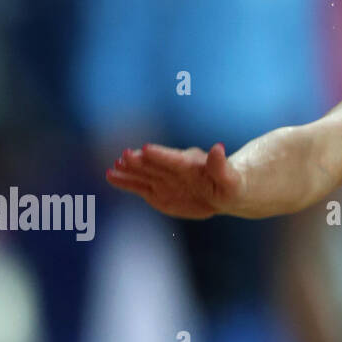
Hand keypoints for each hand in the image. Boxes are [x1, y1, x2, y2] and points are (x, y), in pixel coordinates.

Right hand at [104, 142, 240, 218]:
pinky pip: (138, 186)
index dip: (162, 155)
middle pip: (155, 165)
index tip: (146, 149)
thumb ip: (221, 166)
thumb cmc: (229, 185)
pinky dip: (125, 182)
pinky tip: (110, 175)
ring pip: (143, 174)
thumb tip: (219, 148)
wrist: (221, 193)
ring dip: (129, 171)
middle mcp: (173, 169)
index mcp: (191, 165)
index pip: (174, 159)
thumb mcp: (230, 180)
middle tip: (125, 155)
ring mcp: (163, 179)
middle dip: (140, 161)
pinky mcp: (156, 191)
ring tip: (113, 168)